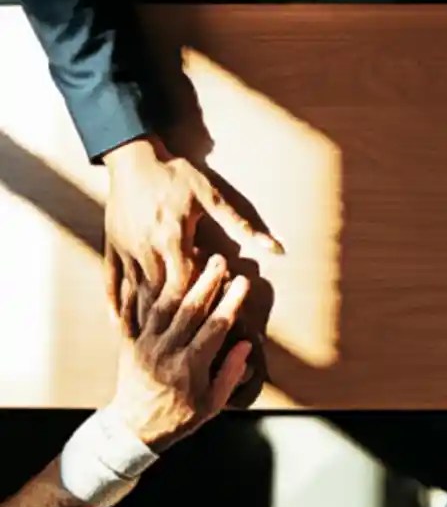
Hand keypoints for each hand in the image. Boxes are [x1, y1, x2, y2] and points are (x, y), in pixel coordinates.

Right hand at [103, 136, 280, 331]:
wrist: (133, 158)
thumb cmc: (177, 175)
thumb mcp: (210, 196)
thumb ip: (241, 223)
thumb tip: (276, 246)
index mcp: (174, 237)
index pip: (186, 280)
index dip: (197, 302)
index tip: (208, 324)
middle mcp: (147, 247)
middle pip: (160, 293)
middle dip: (171, 320)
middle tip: (180, 347)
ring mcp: (126, 249)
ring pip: (134, 291)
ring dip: (143, 320)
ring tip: (152, 349)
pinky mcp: (111, 246)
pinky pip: (110, 281)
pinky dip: (114, 304)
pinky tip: (118, 327)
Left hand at [105, 255, 252, 451]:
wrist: (134, 431)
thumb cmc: (179, 418)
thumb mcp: (212, 404)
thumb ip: (229, 373)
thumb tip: (246, 345)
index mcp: (190, 366)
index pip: (215, 327)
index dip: (230, 302)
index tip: (242, 282)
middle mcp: (166, 351)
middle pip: (189, 310)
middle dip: (206, 281)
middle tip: (218, 259)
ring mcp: (145, 347)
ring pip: (162, 308)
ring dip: (178, 282)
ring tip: (189, 260)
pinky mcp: (128, 346)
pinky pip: (130, 317)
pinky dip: (135, 296)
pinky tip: (143, 276)